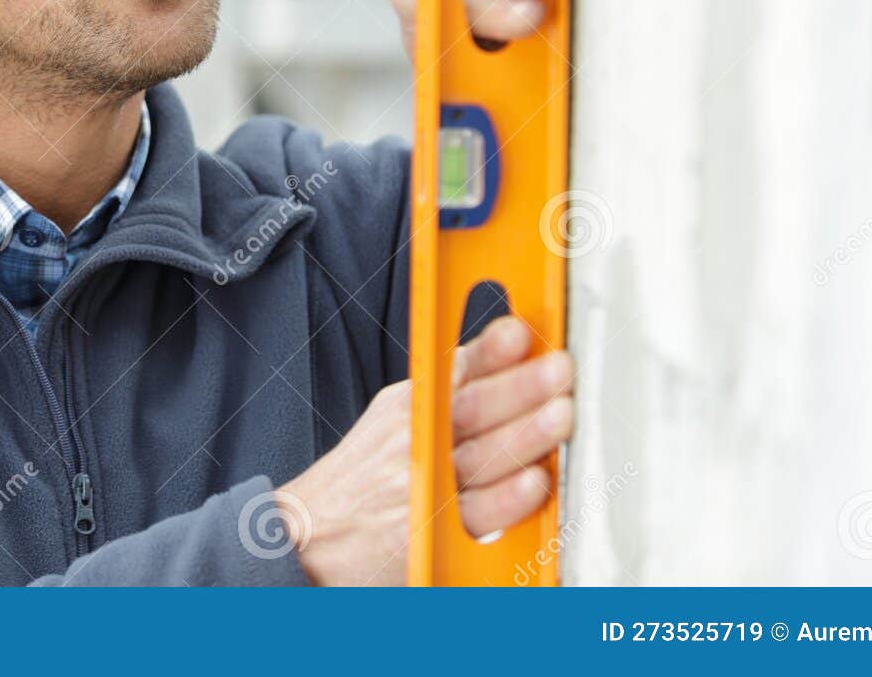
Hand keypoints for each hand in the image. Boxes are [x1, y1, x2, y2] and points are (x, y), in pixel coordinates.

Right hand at [277, 316, 573, 584]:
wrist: (310, 536)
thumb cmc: (362, 477)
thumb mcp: (393, 416)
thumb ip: (446, 390)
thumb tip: (504, 357)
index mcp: (411, 406)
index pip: (456, 370)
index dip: (489, 350)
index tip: (519, 334)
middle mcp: (415, 440)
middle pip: (471, 408)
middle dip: (520, 387)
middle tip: (559, 371)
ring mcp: (423, 486)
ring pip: (480, 456)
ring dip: (523, 434)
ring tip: (561, 415)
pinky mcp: (430, 534)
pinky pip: (475, 515)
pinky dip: (505, 500)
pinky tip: (533, 483)